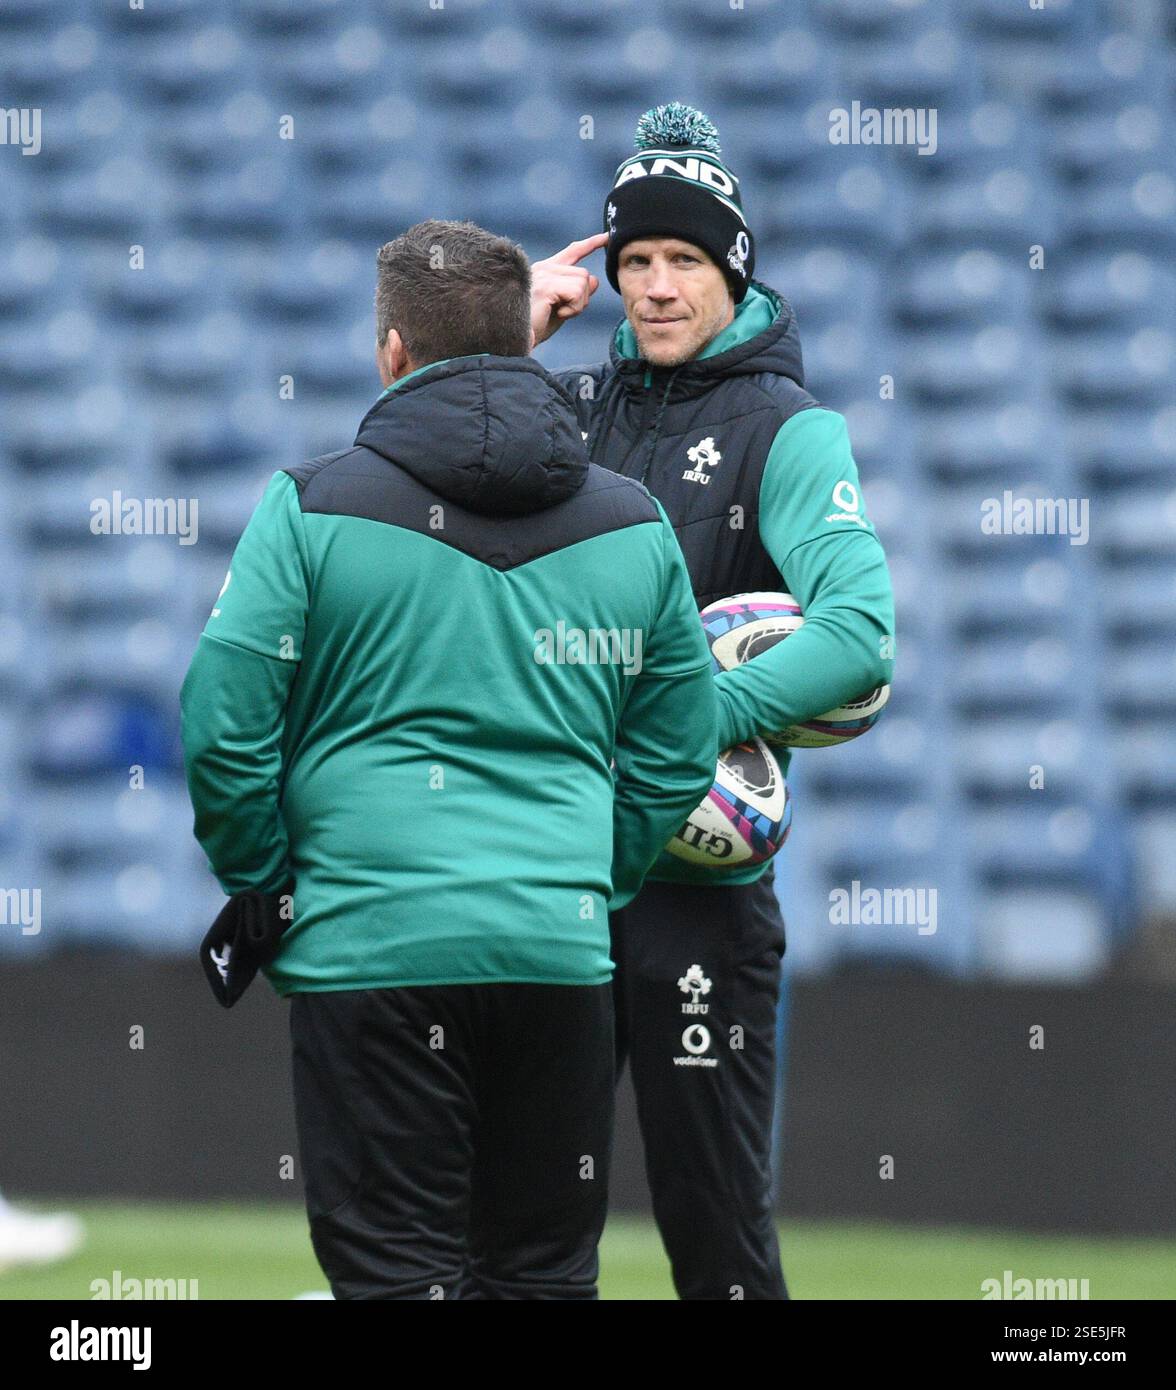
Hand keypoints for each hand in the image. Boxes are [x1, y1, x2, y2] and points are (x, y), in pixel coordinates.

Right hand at [530, 232, 607, 346]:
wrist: (514, 340)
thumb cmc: (534, 328)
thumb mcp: (561, 309)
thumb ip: (576, 294)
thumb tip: (594, 280)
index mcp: (545, 270)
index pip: (572, 252)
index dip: (590, 244)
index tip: (606, 237)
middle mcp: (544, 268)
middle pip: (583, 274)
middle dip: (581, 298)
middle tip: (563, 312)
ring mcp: (544, 274)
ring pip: (582, 282)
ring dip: (577, 304)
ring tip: (557, 313)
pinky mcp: (546, 286)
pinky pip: (577, 292)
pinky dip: (574, 308)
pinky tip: (557, 314)